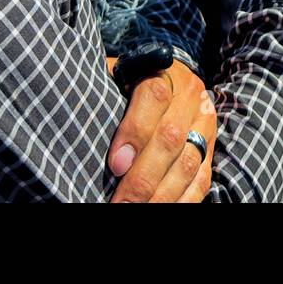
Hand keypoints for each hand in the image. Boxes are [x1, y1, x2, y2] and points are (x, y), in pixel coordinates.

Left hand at [107, 63, 214, 202]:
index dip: (135, 131)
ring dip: (161, 195)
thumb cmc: (129, 84)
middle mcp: (190, 97)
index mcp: (164, 73)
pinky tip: (160, 209)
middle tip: (120, 203)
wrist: (172, 80)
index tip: (116, 165)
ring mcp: (204, 125)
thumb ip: (103, 91)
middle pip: (171, 138)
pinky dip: (182, 201)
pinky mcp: (210, 150)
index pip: (154, 97)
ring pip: (187, 164)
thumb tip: (72, 118)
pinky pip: (201, 180)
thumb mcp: (115, 77)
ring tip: (134, 211)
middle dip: (143, 177)